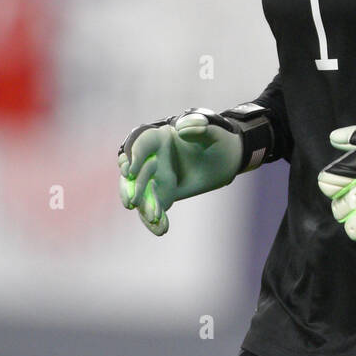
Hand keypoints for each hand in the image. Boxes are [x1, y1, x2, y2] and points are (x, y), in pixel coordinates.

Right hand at [117, 108, 244, 235]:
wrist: (225, 159)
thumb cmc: (217, 139)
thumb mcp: (213, 131)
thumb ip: (199, 127)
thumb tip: (181, 128)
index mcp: (157, 137)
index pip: (140, 145)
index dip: (133, 157)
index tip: (130, 171)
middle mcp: (149, 158)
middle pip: (132, 172)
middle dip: (133, 187)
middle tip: (133, 202)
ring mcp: (153, 177)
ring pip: (140, 193)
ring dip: (144, 205)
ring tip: (154, 216)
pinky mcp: (161, 194)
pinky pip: (152, 207)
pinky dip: (154, 220)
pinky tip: (162, 229)